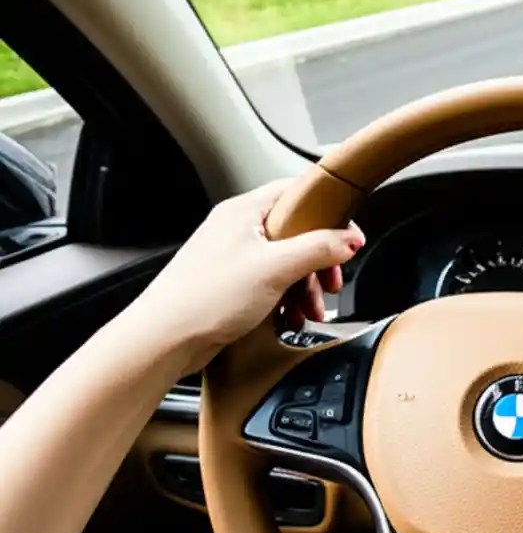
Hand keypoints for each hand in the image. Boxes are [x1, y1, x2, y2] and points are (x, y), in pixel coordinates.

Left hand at [129, 179, 364, 372]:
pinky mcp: (231, 283)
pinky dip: (287, 298)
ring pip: (286, 261)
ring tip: (312, 309)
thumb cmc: (205, 299)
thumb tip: (349, 239)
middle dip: (320, 260)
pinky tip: (291, 317)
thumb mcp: (275, 269)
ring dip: (306, 286)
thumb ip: (318, 250)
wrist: (164, 339)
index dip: (330, 212)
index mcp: (243, 211)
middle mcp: (236, 229)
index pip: (298, 193)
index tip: (350, 236)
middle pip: (296, 232)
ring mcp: (233, 256)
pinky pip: (271, 282)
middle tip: (332, 281)